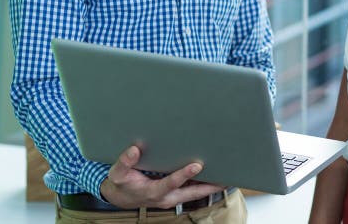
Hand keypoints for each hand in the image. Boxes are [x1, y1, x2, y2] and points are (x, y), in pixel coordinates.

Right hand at [100, 145, 222, 208]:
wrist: (121, 196)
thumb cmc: (122, 183)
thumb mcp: (118, 173)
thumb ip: (125, 161)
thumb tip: (134, 150)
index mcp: (152, 191)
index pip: (171, 183)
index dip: (184, 175)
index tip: (197, 165)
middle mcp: (166, 197)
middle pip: (192, 193)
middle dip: (210, 186)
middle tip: (226, 177)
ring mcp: (173, 197)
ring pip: (196, 193)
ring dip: (212, 186)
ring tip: (229, 174)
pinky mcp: (176, 193)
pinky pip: (194, 190)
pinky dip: (205, 184)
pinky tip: (217, 174)